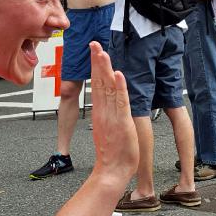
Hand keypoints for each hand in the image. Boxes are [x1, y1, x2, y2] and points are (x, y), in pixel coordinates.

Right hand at [88, 42, 138, 183]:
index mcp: (100, 112)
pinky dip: (120, 88)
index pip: (97, 84)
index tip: (94, 51)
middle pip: (100, 81)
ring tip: (102, 52)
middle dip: (97, 61)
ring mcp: (111, 116)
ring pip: (108, 88)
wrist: (111, 171)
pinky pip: (121, 102)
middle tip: (93, 43)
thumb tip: (111, 102)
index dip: (96, 66)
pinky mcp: (121, 122)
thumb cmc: (112, 153)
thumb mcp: (109, 129)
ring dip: (106, 69)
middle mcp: (103, 111)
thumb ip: (109, 114)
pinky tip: (118, 75)